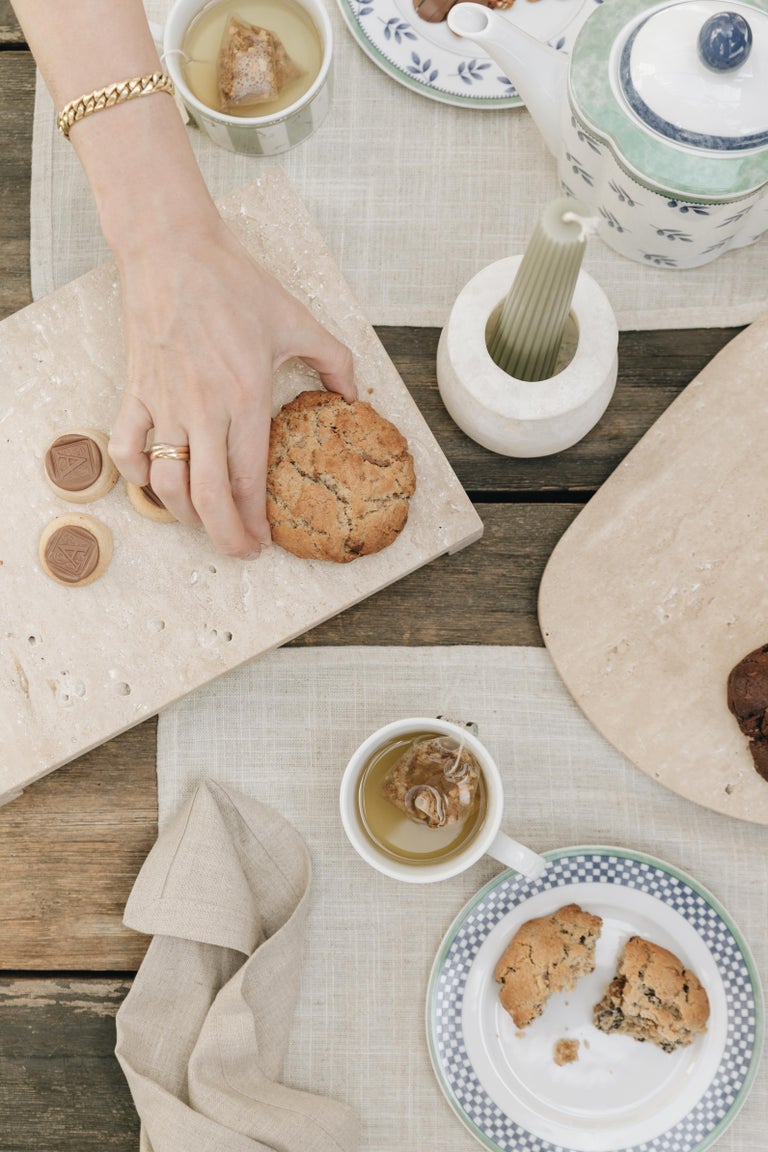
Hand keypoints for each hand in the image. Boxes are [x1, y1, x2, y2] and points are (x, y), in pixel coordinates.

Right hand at [108, 213, 355, 557]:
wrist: (173, 248)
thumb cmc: (234, 282)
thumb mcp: (298, 319)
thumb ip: (334, 361)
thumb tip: (351, 395)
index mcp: (245, 398)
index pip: (247, 479)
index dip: (255, 521)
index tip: (263, 541)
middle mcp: (203, 410)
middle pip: (206, 496)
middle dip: (224, 536)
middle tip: (238, 550)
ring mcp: (164, 403)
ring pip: (165, 482)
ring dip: (183, 515)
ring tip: (203, 521)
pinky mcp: (136, 390)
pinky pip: (125, 447)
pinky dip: (135, 475)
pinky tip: (154, 480)